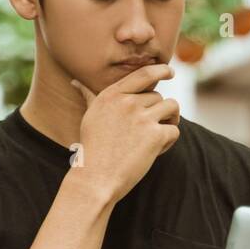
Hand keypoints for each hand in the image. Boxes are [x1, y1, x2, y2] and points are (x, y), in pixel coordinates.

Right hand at [69, 63, 179, 203]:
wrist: (95, 178)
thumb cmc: (91, 150)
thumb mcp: (90, 117)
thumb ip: (90, 97)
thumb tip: (75, 82)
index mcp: (111, 95)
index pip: (143, 74)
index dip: (160, 70)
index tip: (169, 72)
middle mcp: (127, 102)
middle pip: (158, 96)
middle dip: (158, 112)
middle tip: (146, 132)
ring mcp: (141, 117)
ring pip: (171, 107)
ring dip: (170, 120)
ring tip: (159, 136)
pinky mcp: (154, 135)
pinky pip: (174, 130)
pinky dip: (169, 141)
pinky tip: (155, 151)